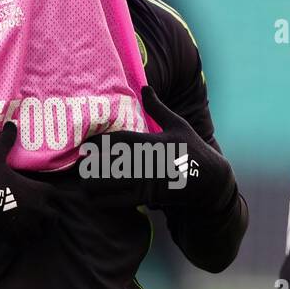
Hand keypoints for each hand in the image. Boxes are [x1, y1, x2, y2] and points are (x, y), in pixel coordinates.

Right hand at [0, 121, 61, 238]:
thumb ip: (7, 140)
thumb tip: (11, 124)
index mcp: (35, 191)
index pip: (57, 195)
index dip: (53, 194)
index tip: (47, 192)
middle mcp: (34, 210)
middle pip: (53, 217)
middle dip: (49, 214)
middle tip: (39, 209)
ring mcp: (23, 225)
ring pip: (40, 232)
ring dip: (37, 228)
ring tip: (29, 222)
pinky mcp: (10, 235)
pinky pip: (23, 242)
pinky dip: (22, 238)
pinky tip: (15, 231)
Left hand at [80, 85, 235, 211]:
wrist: (210, 180)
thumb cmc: (193, 148)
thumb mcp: (178, 125)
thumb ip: (157, 108)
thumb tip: (145, 87)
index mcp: (153, 141)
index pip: (119, 139)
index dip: (99, 141)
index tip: (86, 142)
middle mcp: (148, 162)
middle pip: (109, 162)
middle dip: (91, 163)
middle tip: (79, 162)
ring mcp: (148, 181)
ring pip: (112, 184)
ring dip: (92, 183)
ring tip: (82, 180)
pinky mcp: (149, 197)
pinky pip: (119, 201)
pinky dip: (103, 200)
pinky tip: (92, 197)